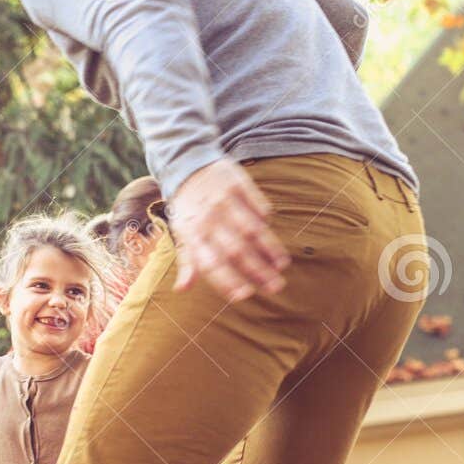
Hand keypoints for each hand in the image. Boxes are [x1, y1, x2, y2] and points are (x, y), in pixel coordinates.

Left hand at [169, 158, 289, 302]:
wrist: (187, 167)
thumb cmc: (188, 210)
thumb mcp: (180, 235)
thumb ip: (187, 262)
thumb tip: (182, 289)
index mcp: (193, 236)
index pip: (211, 264)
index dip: (228, 281)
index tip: (245, 296)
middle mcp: (209, 220)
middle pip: (236, 251)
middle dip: (258, 271)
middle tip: (276, 287)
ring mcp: (224, 201)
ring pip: (251, 230)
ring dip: (269, 249)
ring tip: (282, 266)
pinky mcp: (238, 184)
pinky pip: (256, 205)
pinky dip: (265, 219)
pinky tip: (274, 236)